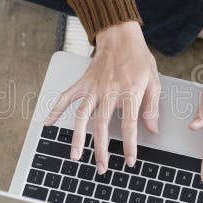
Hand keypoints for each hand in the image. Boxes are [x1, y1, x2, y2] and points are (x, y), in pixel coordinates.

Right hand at [45, 21, 160, 173]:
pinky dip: (56, 109)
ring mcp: (93, 87)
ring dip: (78, 137)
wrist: (120, 35)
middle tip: (102, 167)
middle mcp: (109, 91)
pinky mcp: (83, 83)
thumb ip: (152, 107)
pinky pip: (67, 97)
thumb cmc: (138, 58)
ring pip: (82, 116)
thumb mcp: (154, 81)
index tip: (130, 161)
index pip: (129, 123)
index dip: (130, 144)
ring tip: (75, 156)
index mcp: (129, 92)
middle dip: (101, 149)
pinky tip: (48, 123)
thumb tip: (152, 130)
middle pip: (102, 125)